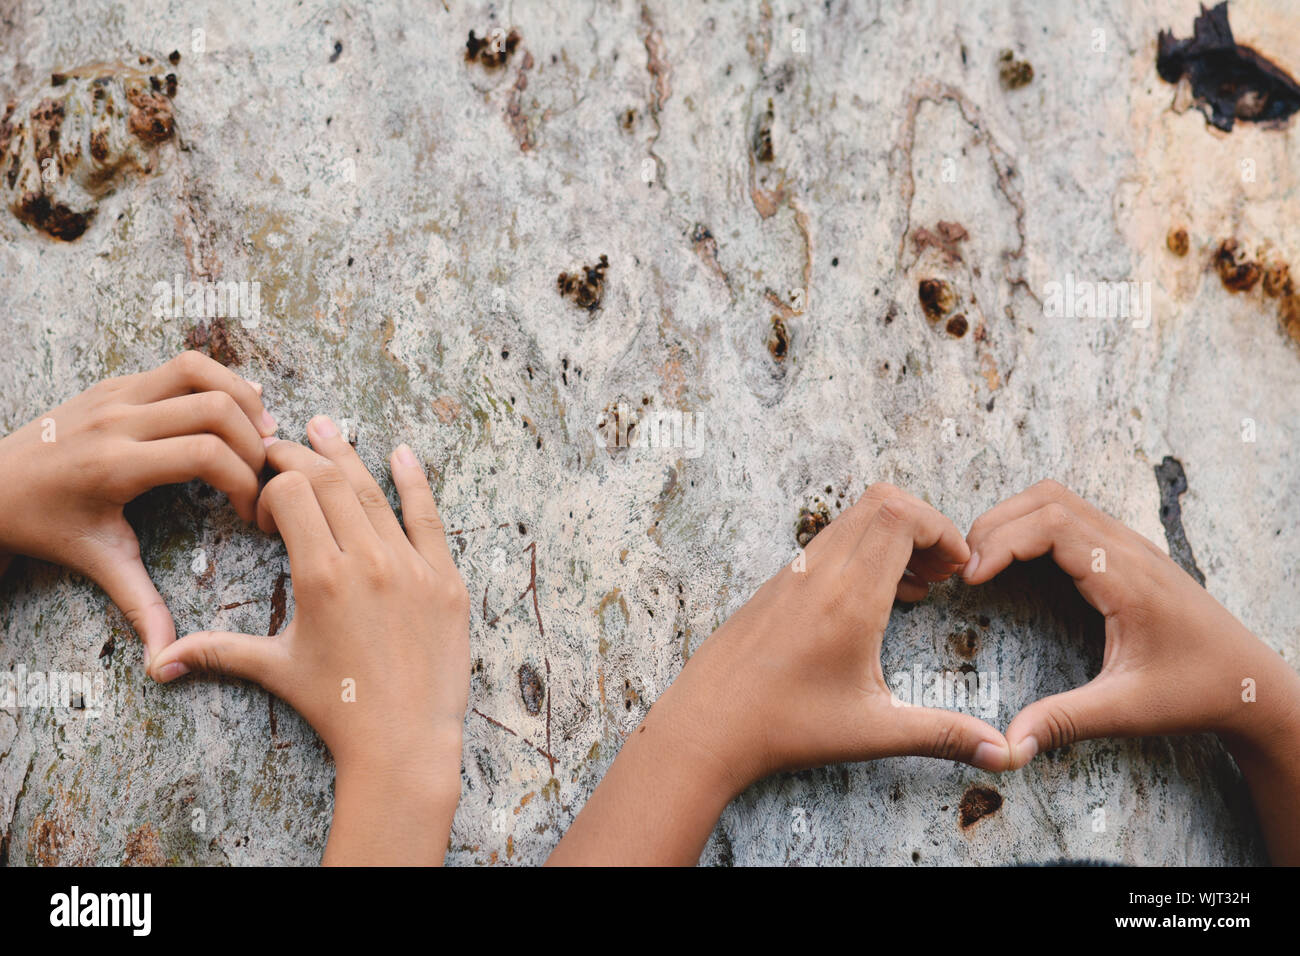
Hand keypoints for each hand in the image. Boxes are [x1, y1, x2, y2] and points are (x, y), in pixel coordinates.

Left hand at [0, 350, 275, 662]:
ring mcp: (115, 393)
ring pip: (200, 370)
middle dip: (254, 442)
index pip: (206, 454)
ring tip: (263, 433)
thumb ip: (140, 606)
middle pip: (215, 407)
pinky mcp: (116, 382)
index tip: (250, 512)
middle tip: (265, 475)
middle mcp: (117, 420)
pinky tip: (237, 407)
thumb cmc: (45, 525)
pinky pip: (181, 366)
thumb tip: (165, 661)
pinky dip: (219, 380)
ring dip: (243, 398)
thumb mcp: (97, 562)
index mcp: (115, 466)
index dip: (245, 482)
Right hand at [148, 416, 469, 864]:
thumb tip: (161, 662)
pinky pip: (429, 518)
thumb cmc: (337, 707)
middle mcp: (367, 561)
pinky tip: (403, 454)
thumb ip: (218, 651)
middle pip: (330, 481)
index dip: (272, 489)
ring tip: (326, 426)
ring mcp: (412, 566)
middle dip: (301, 455)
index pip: (292, 493)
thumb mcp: (276, 670)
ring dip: (348, 456)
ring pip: (376, 492)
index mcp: (320, 576)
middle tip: (281, 443)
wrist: (404, 741)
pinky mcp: (445, 578)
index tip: (267, 512)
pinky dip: (415, 482)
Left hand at [549, 483, 1009, 864]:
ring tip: (917, 588)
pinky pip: (826, 543)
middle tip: (944, 571)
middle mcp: (820, 571)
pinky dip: (860, 554)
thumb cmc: (784, 727)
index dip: (942, 528)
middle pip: (881, 502)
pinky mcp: (775, 584)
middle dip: (924, 526)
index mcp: (850, 596)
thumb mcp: (873, 731)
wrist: (705, 727)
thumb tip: (1000, 752)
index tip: (960, 567)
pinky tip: (872, 603)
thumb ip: (943, 734)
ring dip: (891, 539)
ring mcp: (793, 572)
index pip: (901, 515)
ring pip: (852, 520)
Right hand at [963, 479, 1299, 861]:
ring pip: (1058, 500)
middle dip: (996, 524)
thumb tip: (1008, 743)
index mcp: (1128, 577)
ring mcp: (1130, 545)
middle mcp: (1129, 549)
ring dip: (1012, 520)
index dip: (1002, 541)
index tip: (971, 577)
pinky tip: (1016, 563)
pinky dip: (1032, 527)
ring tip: (982, 562)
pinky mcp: (1127, 552)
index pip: (1053, 524)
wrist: (1253, 683)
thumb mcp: (1127, 710)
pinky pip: (1072, 516)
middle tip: (965, 568)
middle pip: (1048, 499)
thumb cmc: (1197, 692)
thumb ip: (1064, 720)